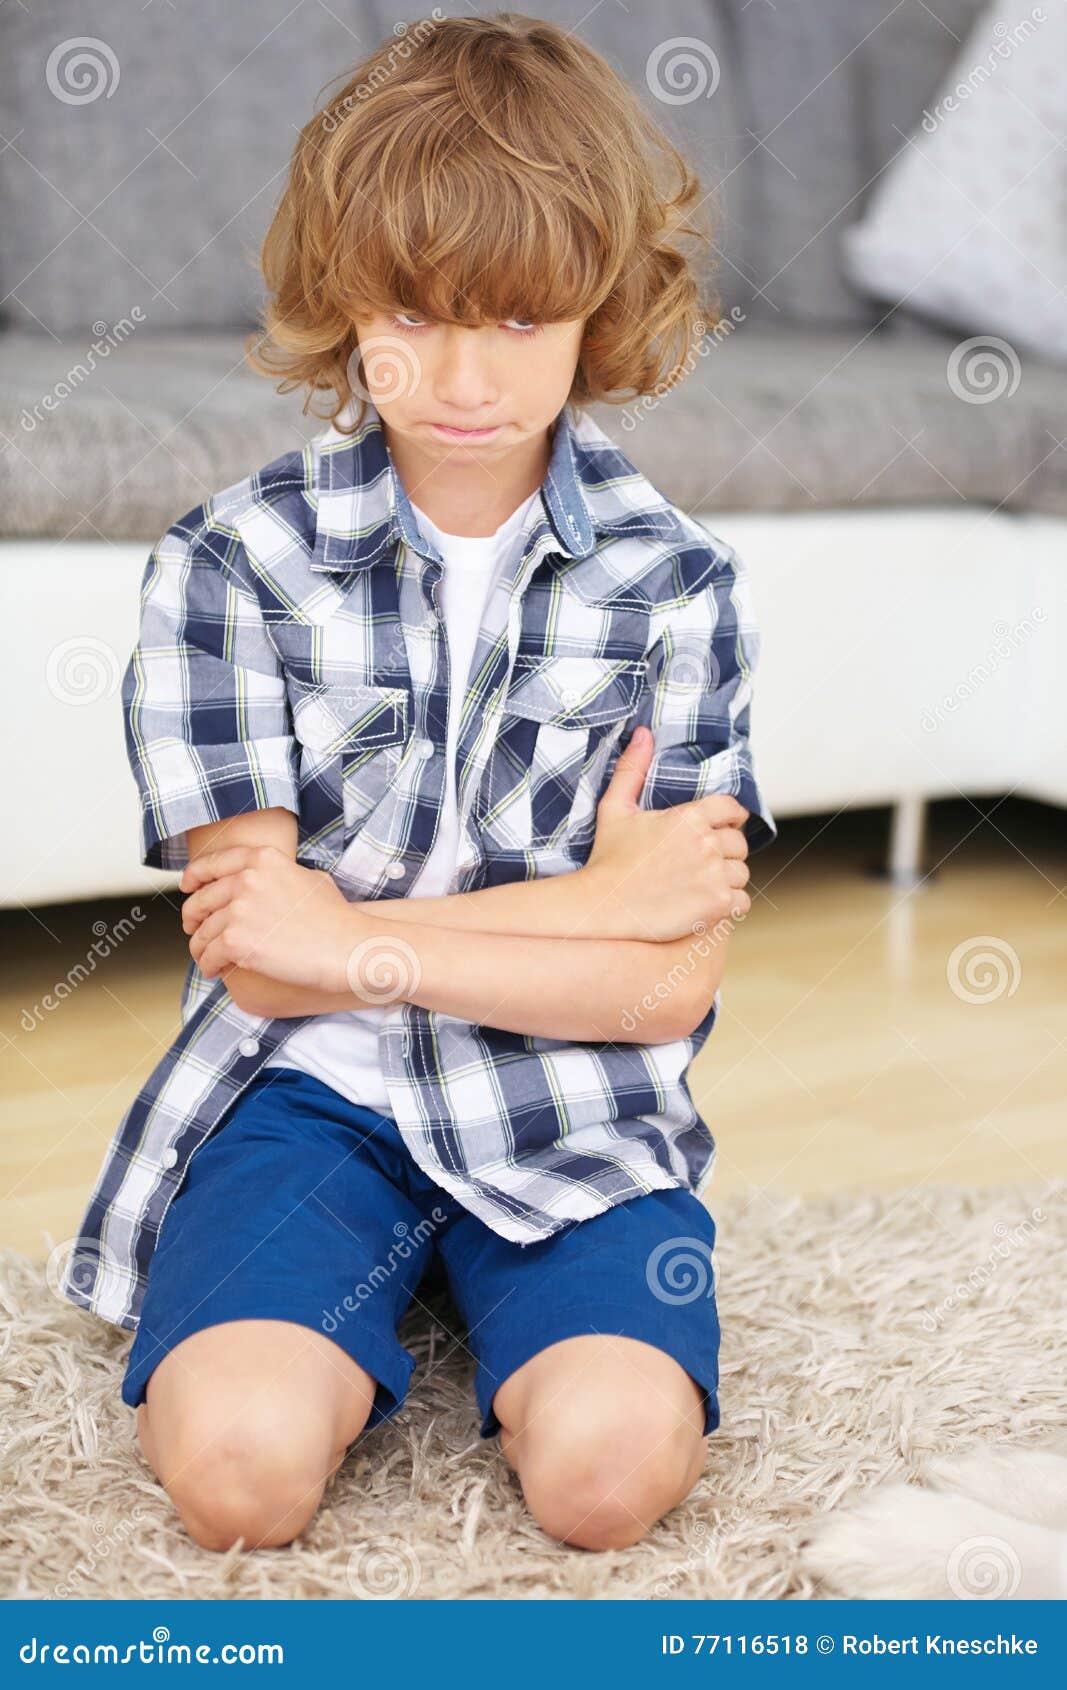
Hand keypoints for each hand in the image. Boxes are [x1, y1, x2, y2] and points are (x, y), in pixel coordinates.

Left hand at [179, 846, 357, 992]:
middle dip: (194, 918)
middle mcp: (246, 879)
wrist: (347, 947)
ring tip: (208, 958)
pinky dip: (208, 965)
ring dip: (201, 947)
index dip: (193, 877)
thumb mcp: (307, 878)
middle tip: (196, 930)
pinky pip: (208, 955)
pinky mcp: (236, 941)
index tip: (188, 888)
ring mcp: (239, 910)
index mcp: (262, 859)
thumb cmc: (336, 918)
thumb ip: (277, 873)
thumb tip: (258, 880)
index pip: (211, 864)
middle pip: (200, 900)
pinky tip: (216, 970)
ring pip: (201, 932)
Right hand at [582, 726, 751, 940]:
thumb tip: (643, 734)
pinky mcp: (716, 905)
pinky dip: (730, 905)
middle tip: (702, 862)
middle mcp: (706, 845)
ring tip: (702, 884)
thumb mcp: (615, 808)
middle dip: (725, 852)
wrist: (602, 906)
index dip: (728, 819)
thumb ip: (632, 769)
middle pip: (739, 843)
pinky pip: (742, 902)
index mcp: (689, 818)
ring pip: (741, 873)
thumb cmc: (607, 860)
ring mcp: (714, 876)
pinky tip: (707, 904)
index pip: (732, 809)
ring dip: (727, 879)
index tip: (719, 829)